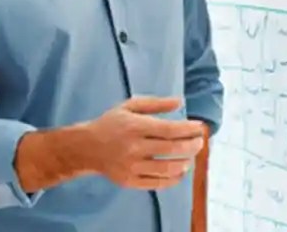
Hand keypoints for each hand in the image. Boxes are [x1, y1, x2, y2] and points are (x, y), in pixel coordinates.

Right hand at [79, 97, 206, 189]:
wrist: (86, 147)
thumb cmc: (111, 123)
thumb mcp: (130, 106)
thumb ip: (156, 103)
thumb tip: (180, 102)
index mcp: (135, 127)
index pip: (170, 129)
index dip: (189, 129)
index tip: (200, 127)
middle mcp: (134, 148)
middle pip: (172, 149)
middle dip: (192, 145)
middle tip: (200, 142)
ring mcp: (132, 167)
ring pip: (167, 169)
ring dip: (185, 162)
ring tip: (190, 156)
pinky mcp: (130, 181)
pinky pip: (157, 184)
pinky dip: (173, 179)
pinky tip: (180, 171)